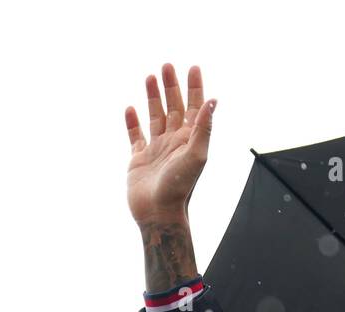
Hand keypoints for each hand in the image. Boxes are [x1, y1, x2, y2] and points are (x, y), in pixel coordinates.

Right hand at [126, 63, 213, 226]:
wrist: (159, 213)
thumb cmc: (180, 187)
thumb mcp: (196, 155)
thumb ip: (203, 128)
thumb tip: (213, 100)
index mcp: (190, 140)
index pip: (195, 108)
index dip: (194, 87)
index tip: (192, 67)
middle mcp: (174, 142)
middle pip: (174, 107)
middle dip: (172, 86)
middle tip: (167, 66)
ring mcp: (156, 150)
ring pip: (156, 117)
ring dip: (154, 97)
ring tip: (150, 77)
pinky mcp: (139, 159)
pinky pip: (135, 136)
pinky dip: (132, 122)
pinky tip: (131, 109)